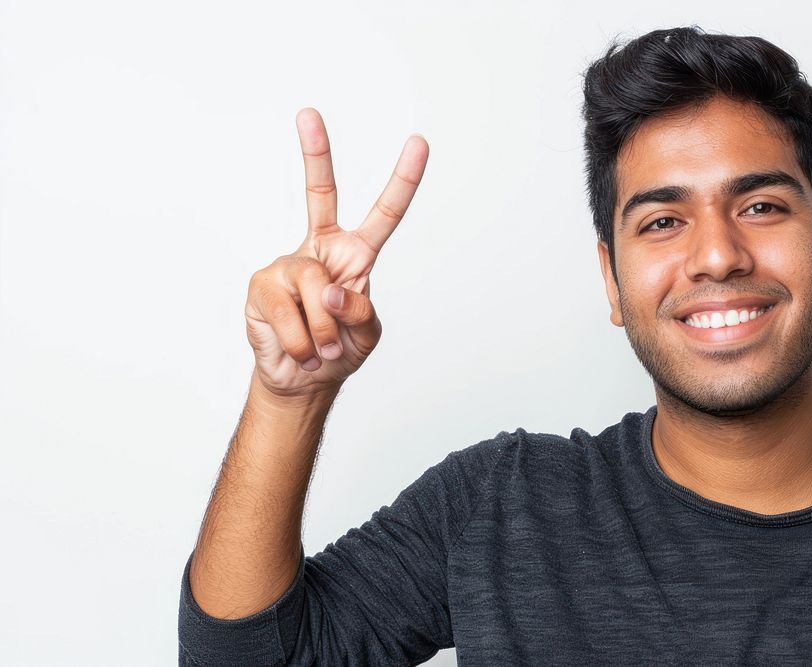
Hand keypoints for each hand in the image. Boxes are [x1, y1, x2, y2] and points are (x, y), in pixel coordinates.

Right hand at [244, 108, 428, 400]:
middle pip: (319, 193)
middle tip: (308, 113)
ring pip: (316, 288)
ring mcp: (289, 263)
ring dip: (325, 331)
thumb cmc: (339, 350)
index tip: (419, 142)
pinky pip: (288, 312)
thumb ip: (360, 310)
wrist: (302, 379)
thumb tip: (328, 288)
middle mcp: (321, 249)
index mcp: (356, 255)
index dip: (403, 180)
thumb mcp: (367, 334)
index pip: (384, 213)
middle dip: (315, 153)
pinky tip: (301, 349)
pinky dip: (302, 340)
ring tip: (322, 350)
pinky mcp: (263, 285)